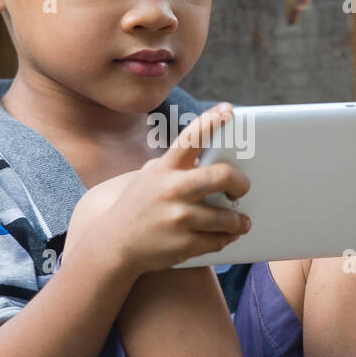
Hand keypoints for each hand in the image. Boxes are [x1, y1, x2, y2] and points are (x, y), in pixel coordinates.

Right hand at [97, 103, 252, 276]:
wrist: (113, 244)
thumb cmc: (139, 206)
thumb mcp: (151, 176)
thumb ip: (178, 164)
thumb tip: (214, 153)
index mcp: (164, 168)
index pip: (191, 137)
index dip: (212, 121)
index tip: (228, 111)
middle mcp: (172, 190)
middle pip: (223, 176)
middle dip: (241, 182)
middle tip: (242, 189)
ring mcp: (178, 218)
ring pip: (227, 217)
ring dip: (238, 221)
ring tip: (240, 221)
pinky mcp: (184, 244)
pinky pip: (219, 240)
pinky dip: (226, 238)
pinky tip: (225, 235)